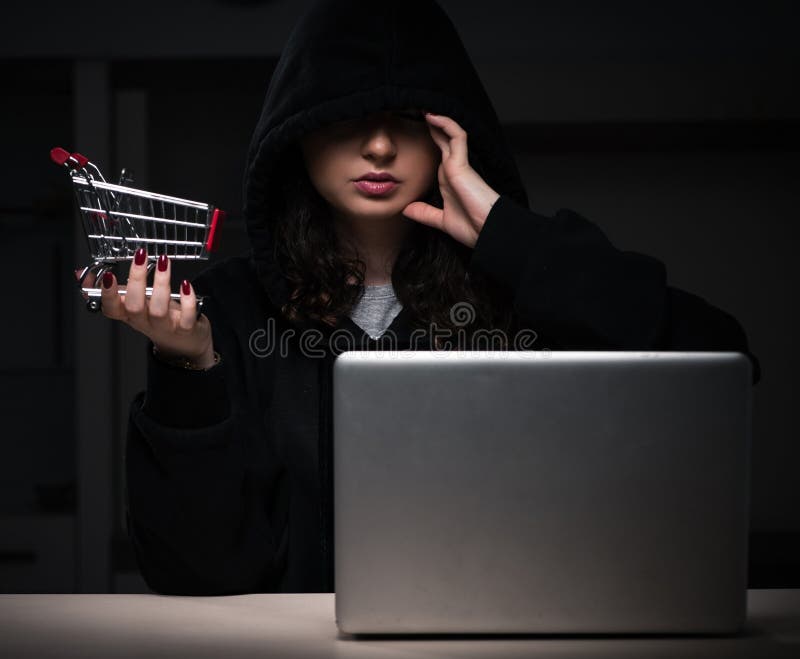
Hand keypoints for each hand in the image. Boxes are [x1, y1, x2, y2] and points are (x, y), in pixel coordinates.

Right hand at [74, 249, 215, 367]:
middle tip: (140, 257)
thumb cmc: (158, 318)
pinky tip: (186, 285)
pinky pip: (187, 317)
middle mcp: (145, 321)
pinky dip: (187, 301)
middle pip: (135, 306)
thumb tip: (81, 274)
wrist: (185, 343)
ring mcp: (166, 326)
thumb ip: (111, 289)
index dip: (107, 294)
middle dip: (136, 281)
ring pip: (159, 309)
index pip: (111, 309)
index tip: (107, 275)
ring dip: (161, 284)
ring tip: (163, 262)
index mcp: (129, 315)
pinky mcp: (187, 329)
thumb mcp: (132, 303)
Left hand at [402, 112, 499, 248]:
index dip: (430, 139)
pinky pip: (457, 136)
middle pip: (443, 139)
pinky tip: (432, 116)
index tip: (415, 128)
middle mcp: (454, 169)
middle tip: (416, 109)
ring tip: (423, 107)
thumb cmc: (473, 227)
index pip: (439, 153)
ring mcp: (459, 165)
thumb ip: (425, 213)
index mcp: (449, 180)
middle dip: (432, 125)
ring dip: (438, 119)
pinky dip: (446, 124)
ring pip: (450, 133)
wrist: (488, 232)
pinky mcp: (463, 164)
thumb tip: (406, 209)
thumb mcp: (442, 220)